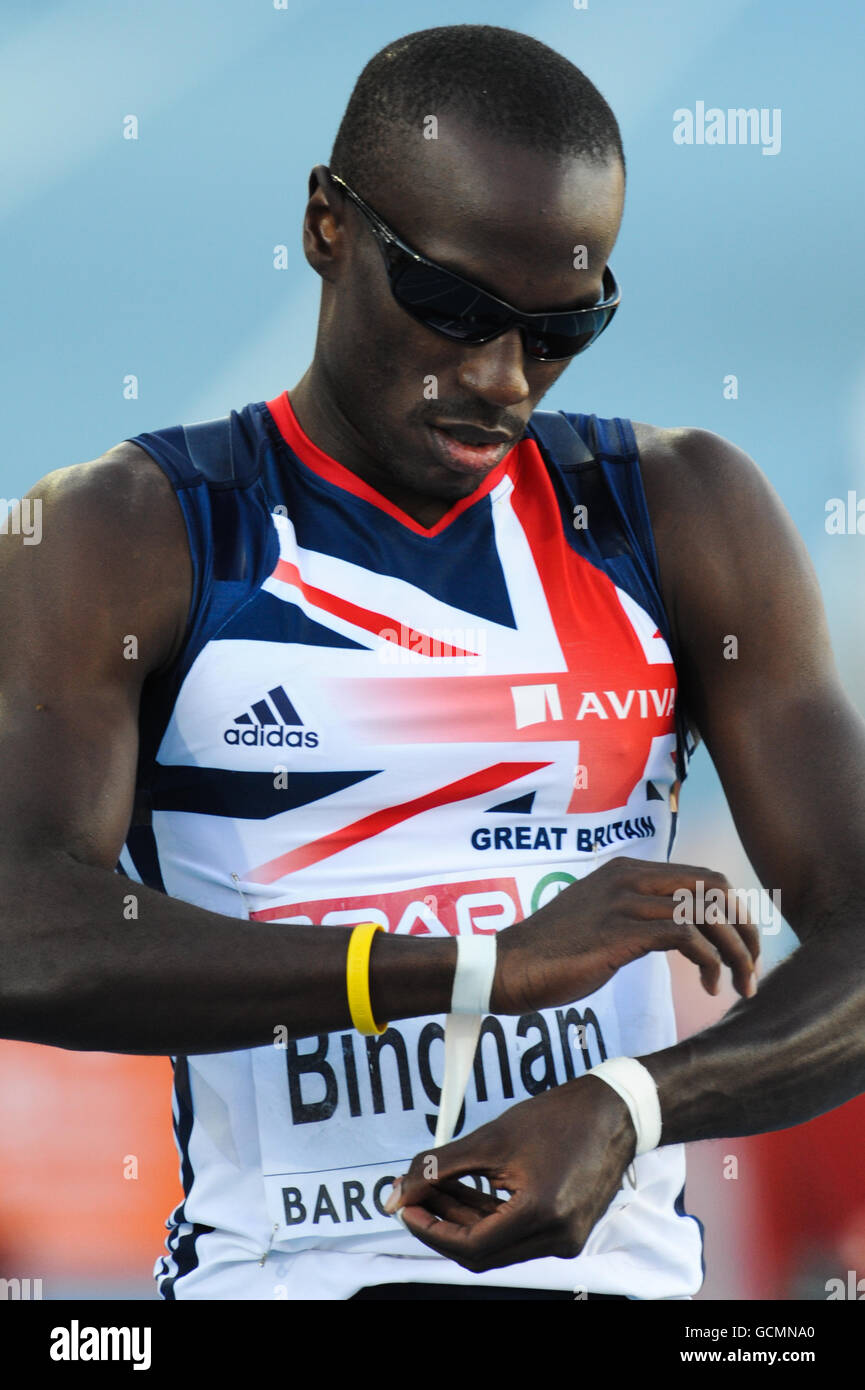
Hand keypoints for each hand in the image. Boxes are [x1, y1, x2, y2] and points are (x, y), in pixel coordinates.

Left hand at [386, 1075, 635, 1271]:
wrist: (614, 1112)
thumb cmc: (558, 1118)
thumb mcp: (491, 1138)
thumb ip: (439, 1166)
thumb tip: (398, 1192)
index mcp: (541, 1215)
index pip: (470, 1246)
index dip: (431, 1230)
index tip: (405, 1207)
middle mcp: (557, 1238)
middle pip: (482, 1252)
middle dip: (442, 1224)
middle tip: (413, 1194)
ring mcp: (565, 1239)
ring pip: (498, 1245)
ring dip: (462, 1220)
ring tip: (433, 1187)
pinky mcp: (566, 1231)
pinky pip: (515, 1235)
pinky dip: (487, 1217)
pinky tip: (463, 1191)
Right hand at [492, 856, 759, 1013]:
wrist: (507, 967)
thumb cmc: (552, 954)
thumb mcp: (602, 922)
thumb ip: (637, 916)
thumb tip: (679, 933)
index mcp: (628, 870)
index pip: (704, 877)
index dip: (733, 912)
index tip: (741, 948)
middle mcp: (630, 876)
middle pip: (716, 887)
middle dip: (744, 928)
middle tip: (752, 967)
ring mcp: (625, 900)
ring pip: (707, 912)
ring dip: (735, 951)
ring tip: (740, 984)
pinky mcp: (622, 931)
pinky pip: (688, 937)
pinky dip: (710, 962)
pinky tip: (708, 986)